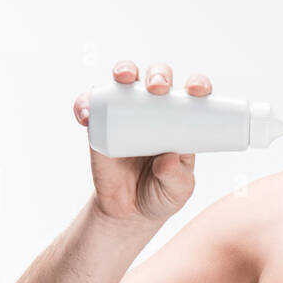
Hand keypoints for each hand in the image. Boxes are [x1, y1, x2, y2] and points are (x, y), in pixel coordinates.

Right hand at [73, 60, 210, 224]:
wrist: (128, 212)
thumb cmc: (161, 194)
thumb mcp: (177, 190)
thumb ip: (176, 176)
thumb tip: (167, 158)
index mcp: (181, 120)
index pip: (192, 93)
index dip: (197, 83)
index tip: (196, 90)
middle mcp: (154, 109)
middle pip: (157, 77)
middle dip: (158, 73)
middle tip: (157, 88)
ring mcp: (125, 112)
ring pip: (124, 80)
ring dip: (124, 70)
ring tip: (123, 80)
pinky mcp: (99, 123)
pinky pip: (89, 105)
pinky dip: (85, 103)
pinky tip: (86, 114)